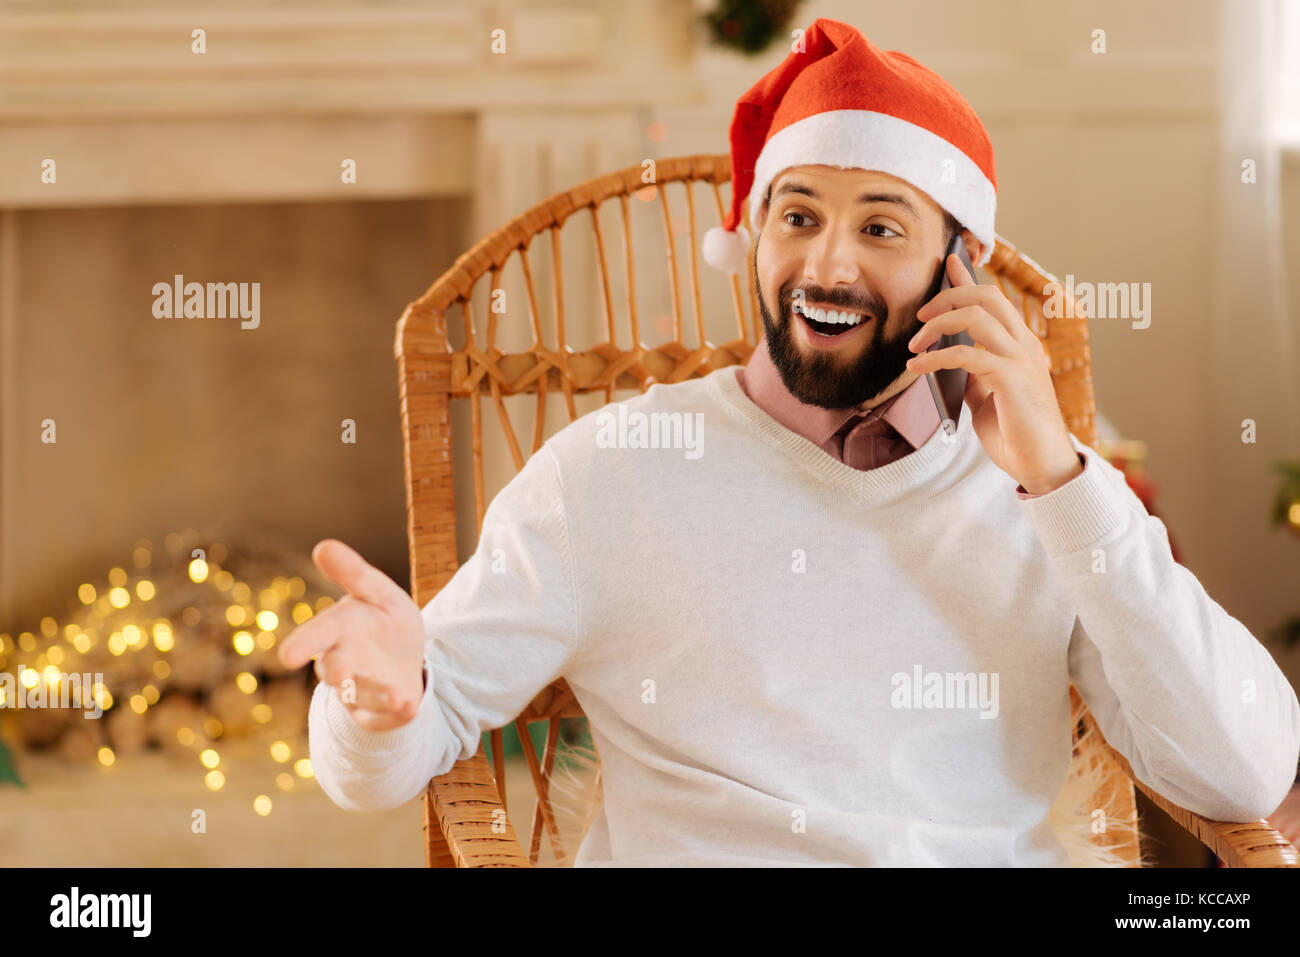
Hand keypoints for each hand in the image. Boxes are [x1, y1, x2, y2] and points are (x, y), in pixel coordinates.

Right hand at [278, 539, 426, 732]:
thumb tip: (322, 546)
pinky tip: (409, 705)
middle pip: (331, 671)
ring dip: (375, 694)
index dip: (303, 644)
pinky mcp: (375, 713)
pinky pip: (381, 716)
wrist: (405, 659)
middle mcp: (339, 663)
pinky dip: (394, 712)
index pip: (317, 634)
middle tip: (339, 675)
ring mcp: (355, 691)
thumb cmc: (384, 619)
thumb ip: (355, 574)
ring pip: (358, 696)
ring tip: (398, 695)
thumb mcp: (380, 594)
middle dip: (337, 673)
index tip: (287, 656)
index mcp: (337, 630)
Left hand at [906, 254, 1083, 494]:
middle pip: (986, 296)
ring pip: (977, 316)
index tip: (949, 261)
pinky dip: (936, 357)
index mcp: (1020, 345)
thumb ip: (973, 373)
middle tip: (920, 316)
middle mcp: (1024, 344)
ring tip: (914, 346)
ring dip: (937, 325)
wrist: (1040, 465)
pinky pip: (968, 354)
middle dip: (947, 296)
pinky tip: (918, 369)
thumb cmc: (1015, 433)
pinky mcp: (1011, 378)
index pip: (993, 300)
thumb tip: (948, 357)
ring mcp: (1021, 359)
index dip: (968, 278)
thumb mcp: (986, 396)